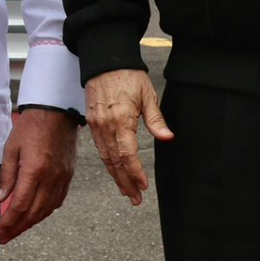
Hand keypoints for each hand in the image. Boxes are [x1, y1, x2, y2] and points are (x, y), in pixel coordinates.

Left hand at [0, 109, 77, 242]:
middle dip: (18, 228)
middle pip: (34, 213)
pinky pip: (57, 201)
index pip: (21, 205)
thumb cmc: (30, 126)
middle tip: (4, 237)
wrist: (56, 111)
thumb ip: (7, 176)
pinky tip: (35, 215)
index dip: (9, 222)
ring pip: (47, 210)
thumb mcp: (11, 148)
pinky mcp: (68, 176)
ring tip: (16, 230)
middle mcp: (51, 179)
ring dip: (31, 223)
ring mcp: (62, 178)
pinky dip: (45, 212)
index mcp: (35, 171)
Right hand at [85, 69, 173, 205]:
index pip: (127, 154)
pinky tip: (115, 172)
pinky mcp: (92, 123)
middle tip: (135, 198)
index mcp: (121, 119)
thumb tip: (168, 138)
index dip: (135, 173)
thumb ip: (156, 119)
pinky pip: (100, 148)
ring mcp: (96, 125)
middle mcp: (106, 125)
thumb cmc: (128, 76)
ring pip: (106, 158)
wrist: (103, 62)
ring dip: (116, 176)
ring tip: (127, 191)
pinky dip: (108, 163)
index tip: (143, 187)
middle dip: (126, 182)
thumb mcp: (147, 94)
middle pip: (115, 161)